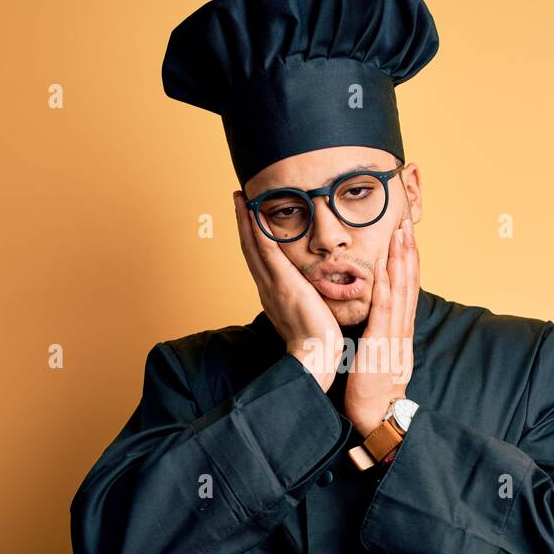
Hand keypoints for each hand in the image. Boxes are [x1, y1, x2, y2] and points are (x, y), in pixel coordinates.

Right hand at [234, 190, 343, 390]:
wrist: (314, 355)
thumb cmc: (316, 339)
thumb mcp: (307, 312)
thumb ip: (304, 297)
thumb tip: (310, 290)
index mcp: (272, 293)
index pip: (258, 258)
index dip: (250, 236)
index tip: (248, 217)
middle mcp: (266, 286)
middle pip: (249, 248)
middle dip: (242, 222)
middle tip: (237, 198)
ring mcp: (272, 284)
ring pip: (253, 246)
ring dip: (245, 220)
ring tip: (240, 199)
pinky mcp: (283, 283)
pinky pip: (267, 252)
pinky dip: (258, 233)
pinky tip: (254, 215)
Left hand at [345, 215, 419, 436]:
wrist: (379, 415)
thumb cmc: (374, 389)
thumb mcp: (381, 355)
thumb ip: (382, 335)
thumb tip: (378, 319)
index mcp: (401, 330)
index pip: (407, 289)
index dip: (408, 261)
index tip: (405, 238)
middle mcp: (402, 327)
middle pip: (409, 282)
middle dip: (408, 251)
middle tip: (406, 223)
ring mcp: (394, 334)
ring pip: (401, 290)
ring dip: (400, 259)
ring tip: (399, 233)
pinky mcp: (381, 343)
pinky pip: (384, 309)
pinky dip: (384, 284)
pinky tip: (382, 265)